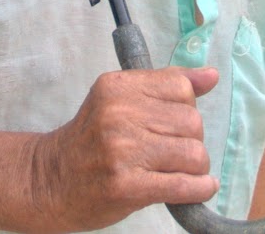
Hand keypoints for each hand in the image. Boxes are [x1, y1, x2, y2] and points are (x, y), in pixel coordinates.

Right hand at [28, 67, 219, 231]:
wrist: (52, 180)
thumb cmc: (92, 140)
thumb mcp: (119, 101)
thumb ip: (165, 86)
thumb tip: (211, 75)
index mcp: (117, 86)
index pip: (181, 88)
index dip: (187, 109)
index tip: (174, 124)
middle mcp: (118, 113)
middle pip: (192, 122)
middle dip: (193, 140)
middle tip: (176, 152)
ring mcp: (121, 150)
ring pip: (193, 154)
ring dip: (197, 167)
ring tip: (182, 170)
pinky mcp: (126, 185)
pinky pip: (183, 186)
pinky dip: (199, 190)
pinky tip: (199, 188)